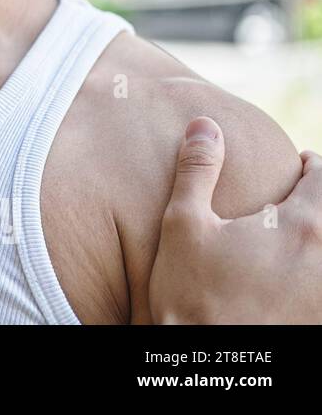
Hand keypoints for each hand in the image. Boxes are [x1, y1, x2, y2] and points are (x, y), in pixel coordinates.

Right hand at [150, 116, 321, 323]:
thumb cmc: (193, 296)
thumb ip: (198, 170)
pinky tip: (294, 277)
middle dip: (319, 199)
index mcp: (301, 226)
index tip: (299, 164)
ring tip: (296, 236)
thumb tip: (204, 125)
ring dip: (317, 236)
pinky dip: (314, 271)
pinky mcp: (319, 317)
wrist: (209, 366)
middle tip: (298, 197)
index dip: (312, 165)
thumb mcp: (183, 225)